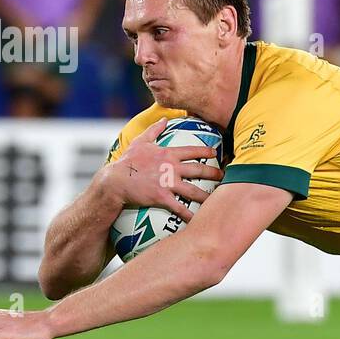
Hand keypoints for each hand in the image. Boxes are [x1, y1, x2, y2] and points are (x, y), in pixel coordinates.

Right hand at [103, 118, 221, 222]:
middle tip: (223, 176)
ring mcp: (167, 183)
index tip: (216, 153)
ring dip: (207, 196)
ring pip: (193, 191)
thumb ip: (154, 130)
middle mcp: (171, 168)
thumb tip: (164, 119)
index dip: (206, 151)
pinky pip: (179, 207)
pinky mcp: (162, 197)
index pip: (192, 150)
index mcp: (168, 154)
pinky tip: (198, 220)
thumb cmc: (127, 161)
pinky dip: (189, 214)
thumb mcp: (140, 141)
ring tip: (217, 200)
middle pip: (198, 170)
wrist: (116, 180)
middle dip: (213, 173)